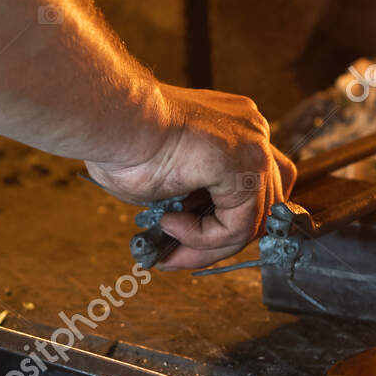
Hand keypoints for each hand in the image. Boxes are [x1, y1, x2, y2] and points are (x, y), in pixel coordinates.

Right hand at [85, 85, 296, 269]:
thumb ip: (194, 199)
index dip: (222, 221)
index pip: (255, 186)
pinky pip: (238, 226)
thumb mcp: (168, 178)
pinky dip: (203, 237)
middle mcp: (252, 134)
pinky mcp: (246, 167)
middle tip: (176, 256)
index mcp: (234, 128)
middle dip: (218, 240)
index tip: (181, 238)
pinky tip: (170, 222)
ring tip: (168, 241)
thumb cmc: (125, 143)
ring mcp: (254, 148)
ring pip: (251, 222)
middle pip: (262, 206)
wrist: (113, 119)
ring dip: (207, 244)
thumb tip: (193, 230)